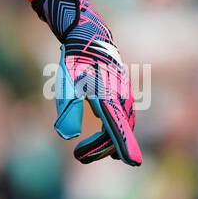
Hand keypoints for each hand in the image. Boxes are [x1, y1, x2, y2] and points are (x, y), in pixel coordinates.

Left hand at [33, 0, 141, 165]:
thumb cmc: (76, 59)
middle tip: (79, 157)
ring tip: (90, 154)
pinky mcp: (122, 93)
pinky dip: (116, 131)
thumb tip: (65, 135)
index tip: (132, 163)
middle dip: (102, 147)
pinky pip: (123, 118)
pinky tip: (109, 143)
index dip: (124, 145)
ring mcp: (124, 95)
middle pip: (117, 129)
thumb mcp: (68, 82)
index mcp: (108, 95)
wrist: (89, 35)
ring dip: (108, 141)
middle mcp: (121, 96)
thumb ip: (68, 109)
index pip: (117, 126)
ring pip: (121, 125)